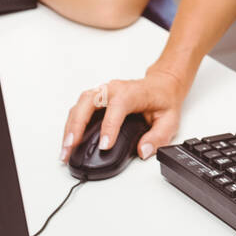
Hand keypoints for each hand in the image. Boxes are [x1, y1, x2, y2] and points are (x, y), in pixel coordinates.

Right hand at [61, 69, 186, 163]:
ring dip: (70, 127)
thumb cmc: (163, 99)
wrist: (161, 85)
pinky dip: (71, 125)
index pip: (117, 107)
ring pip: (79, 106)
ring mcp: (102, 92)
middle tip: (71, 147)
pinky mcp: (96, 99)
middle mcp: (113, 89)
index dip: (109, 126)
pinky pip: (78, 109)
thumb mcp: (170, 119)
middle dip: (77, 126)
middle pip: (88, 102)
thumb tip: (143, 150)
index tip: (104, 145)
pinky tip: (69, 142)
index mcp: (132, 93)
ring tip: (65, 149)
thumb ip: (158, 137)